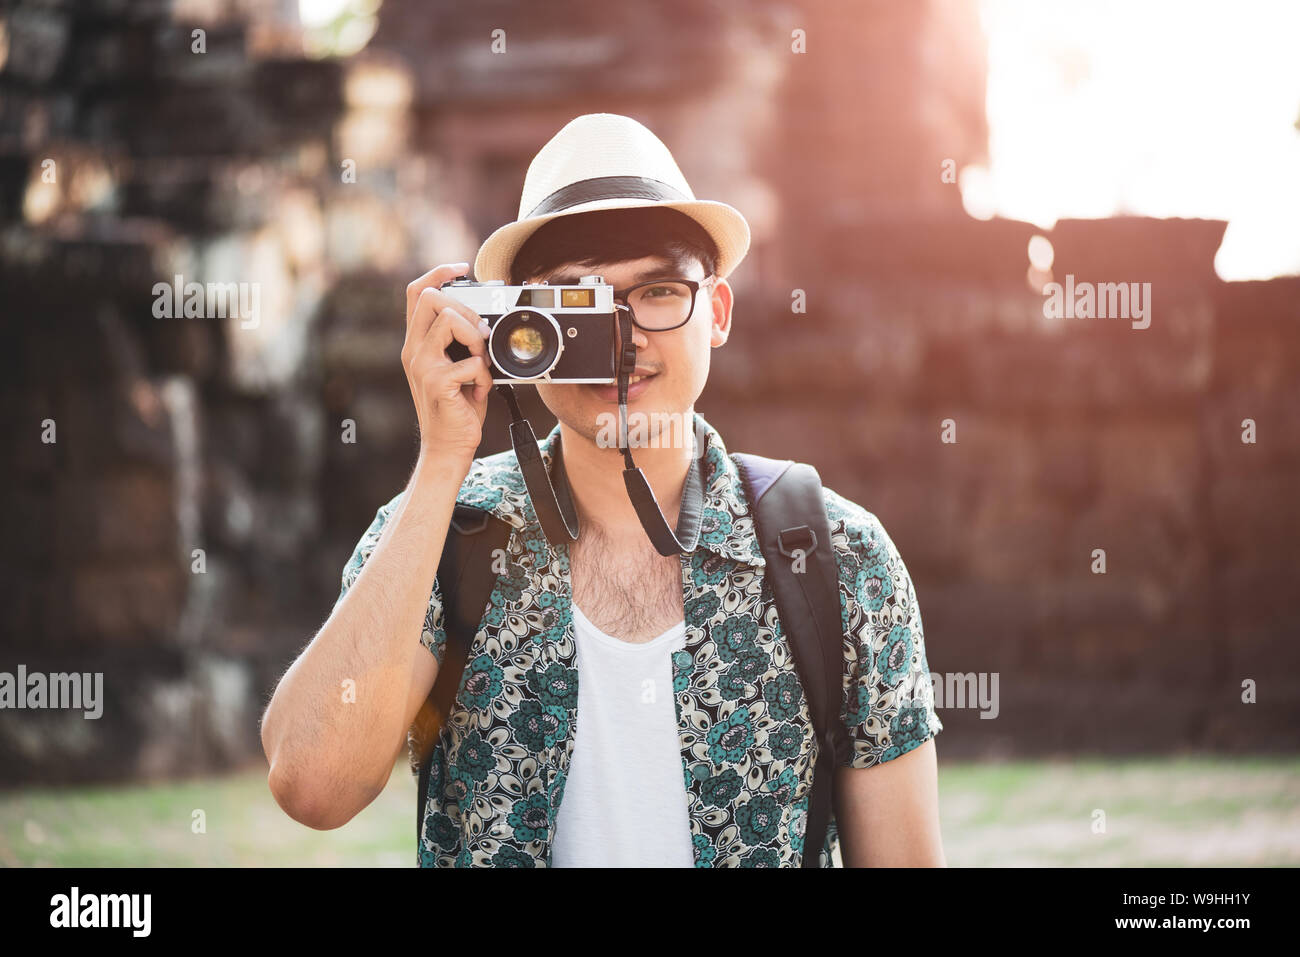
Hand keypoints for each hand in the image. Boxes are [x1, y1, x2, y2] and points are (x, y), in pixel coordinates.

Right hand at [402, 262, 493, 466]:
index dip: (438, 272)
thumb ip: (458, 343)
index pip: (416, 293)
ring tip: (481, 364)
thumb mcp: (454, 368)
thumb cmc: (455, 407)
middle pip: (431, 298)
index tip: (461, 268)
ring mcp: (423, 366)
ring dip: (476, 340)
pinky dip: (485, 377)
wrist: (447, 446)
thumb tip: (482, 320)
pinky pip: (471, 362)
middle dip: (465, 309)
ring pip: (450, 321)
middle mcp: (414, 350)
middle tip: (480, 336)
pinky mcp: (438, 383)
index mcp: (416, 343)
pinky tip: (480, 393)